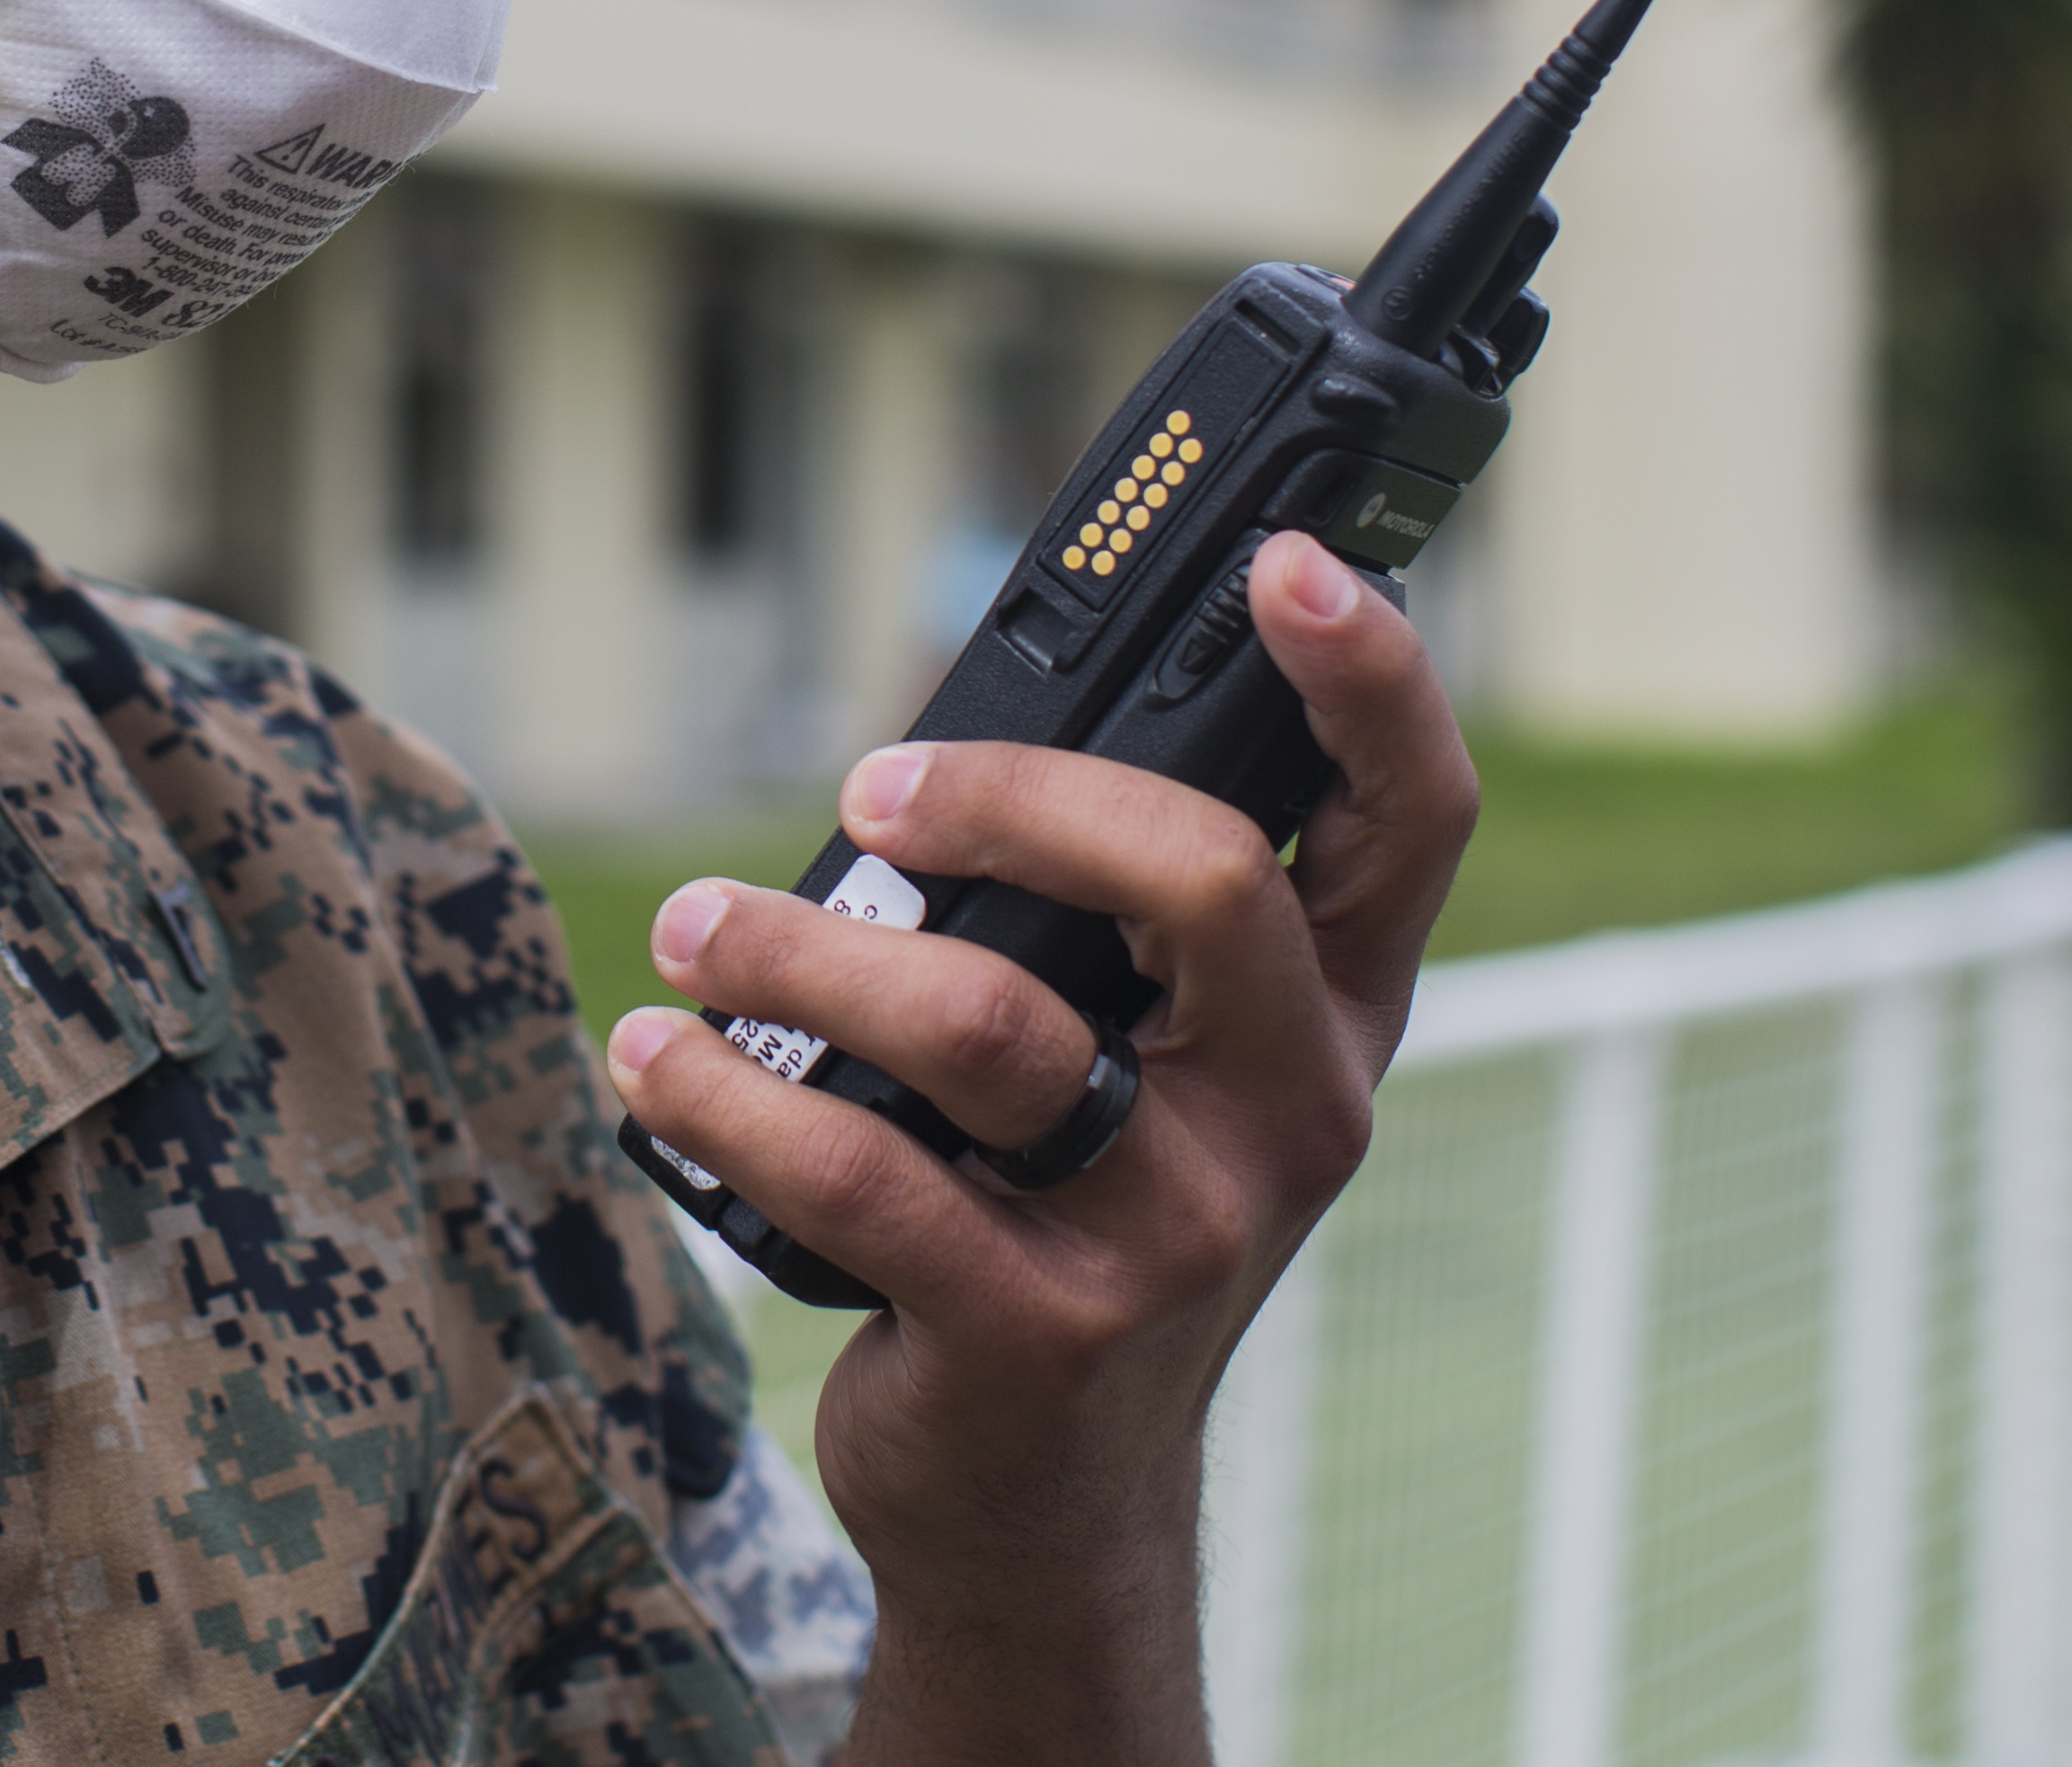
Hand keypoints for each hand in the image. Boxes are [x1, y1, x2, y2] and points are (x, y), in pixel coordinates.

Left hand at [602, 532, 1475, 1765]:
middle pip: (1203, 876)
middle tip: (867, 790)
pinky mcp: (1041, 1332)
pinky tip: (657, 1060)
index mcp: (1330, 1017)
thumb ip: (1095, 919)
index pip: (1414, 817)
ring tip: (691, 933)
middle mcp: (1290, 1114)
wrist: (1047, 1511)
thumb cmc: (1068, 1221)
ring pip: (984, 1019)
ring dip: (796, 952)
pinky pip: (860, 1169)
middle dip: (1009, 793)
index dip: (1373, 676)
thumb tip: (934, 752)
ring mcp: (1178, 1232)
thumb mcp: (1139, 1068)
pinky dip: (724, 1094)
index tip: (1286, 559)